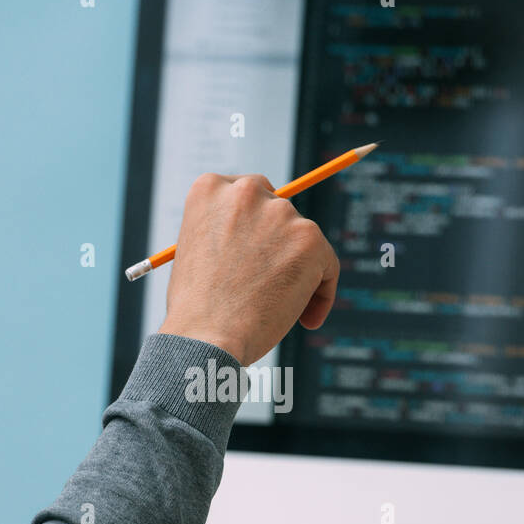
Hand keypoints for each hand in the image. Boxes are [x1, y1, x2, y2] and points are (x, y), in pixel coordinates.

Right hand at [158, 173, 339, 365]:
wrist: (206, 335)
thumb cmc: (196, 309)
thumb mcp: (197, 253)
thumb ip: (227, 235)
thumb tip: (261, 240)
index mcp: (210, 188)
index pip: (249, 193)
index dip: (256, 226)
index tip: (258, 251)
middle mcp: (246, 191)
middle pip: (279, 211)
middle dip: (279, 244)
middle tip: (270, 282)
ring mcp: (280, 213)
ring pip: (303, 241)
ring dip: (297, 270)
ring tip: (277, 308)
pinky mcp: (309, 239)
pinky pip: (327, 265)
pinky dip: (321, 292)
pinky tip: (304, 318)